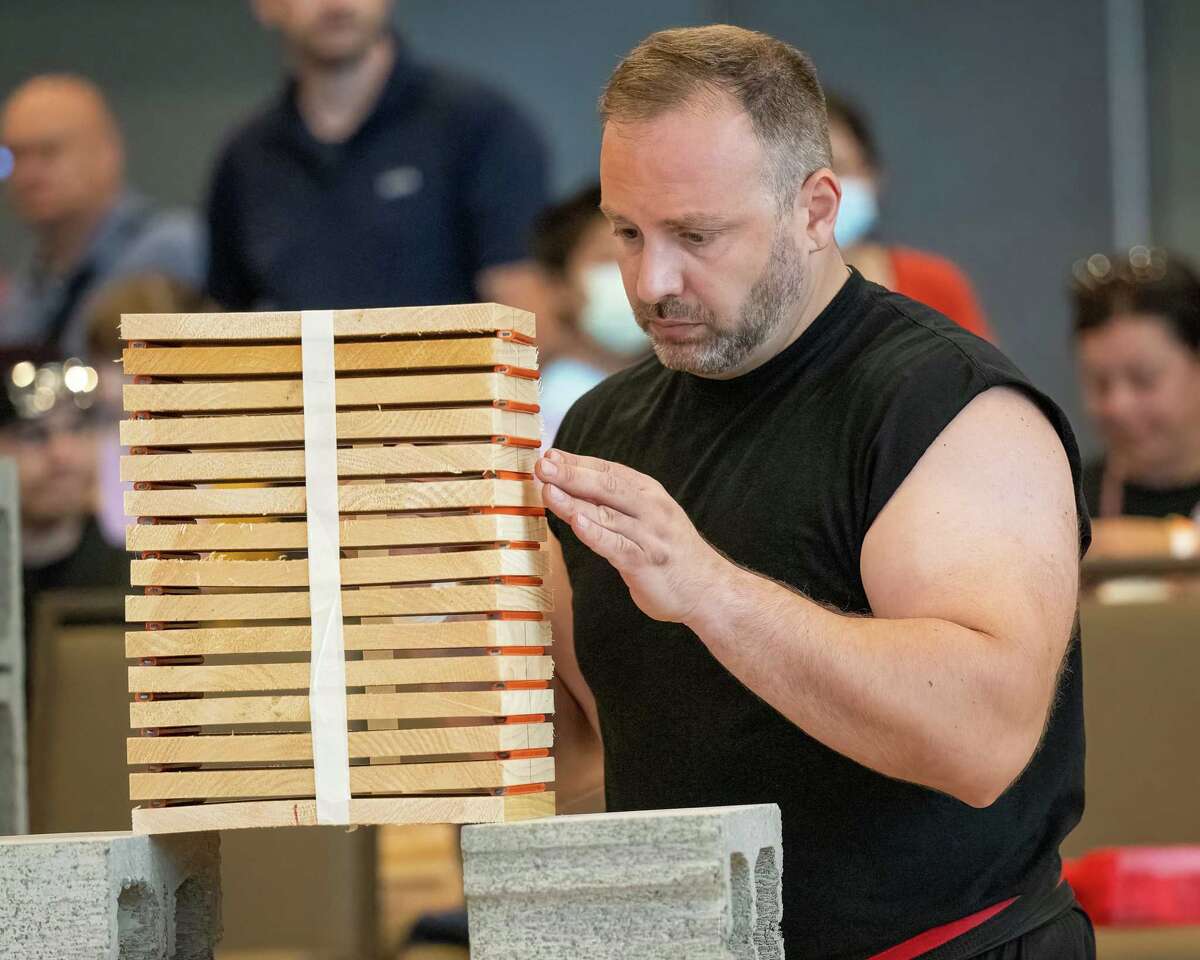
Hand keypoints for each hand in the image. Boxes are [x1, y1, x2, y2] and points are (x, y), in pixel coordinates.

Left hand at [535, 448, 726, 623]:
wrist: (707, 588)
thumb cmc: (669, 551)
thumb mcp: (649, 516)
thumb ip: (615, 502)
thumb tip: (572, 484)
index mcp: (650, 493)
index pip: (609, 470)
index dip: (578, 462)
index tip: (550, 454)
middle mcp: (651, 509)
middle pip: (607, 486)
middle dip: (572, 474)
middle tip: (543, 465)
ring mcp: (648, 535)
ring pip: (606, 514)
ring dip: (573, 501)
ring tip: (547, 490)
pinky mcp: (644, 562)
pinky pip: (615, 545)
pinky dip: (595, 534)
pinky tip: (576, 523)